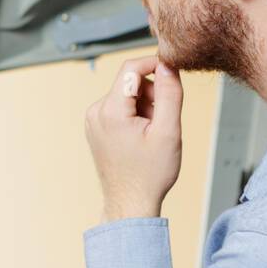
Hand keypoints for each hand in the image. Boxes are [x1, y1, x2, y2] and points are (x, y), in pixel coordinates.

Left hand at [84, 56, 183, 222]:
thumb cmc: (150, 173)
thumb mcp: (168, 131)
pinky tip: (141, 137)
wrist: (130, 202)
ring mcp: (93, 119)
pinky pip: (119, 107)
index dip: (155, 65)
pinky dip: (135, 115)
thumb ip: (170, 93)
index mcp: (110, 111)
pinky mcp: (96, 126)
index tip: (173, 74)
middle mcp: (95, 112)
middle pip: (130, 82)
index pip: (131, 68)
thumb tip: (168, 65)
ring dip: (145, 106)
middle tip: (163, 121)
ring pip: (126, 95)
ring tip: (151, 133)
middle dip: (152, 95)